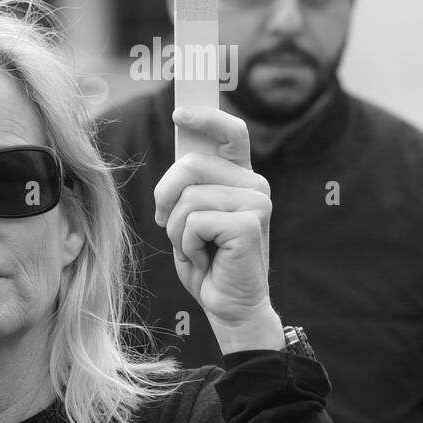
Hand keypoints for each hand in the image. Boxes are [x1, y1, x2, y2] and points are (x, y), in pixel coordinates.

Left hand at [153, 105, 283, 352]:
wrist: (231, 308)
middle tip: (171, 225)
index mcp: (242, 178)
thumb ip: (190, 185)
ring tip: (195, 248)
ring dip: (176, 230)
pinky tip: (206, 259)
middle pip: (190, 165)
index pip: (231, 132)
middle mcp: (255, 184)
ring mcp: (256, 203)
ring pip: (187, 198)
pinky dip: (187, 245)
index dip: (206, 118)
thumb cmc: (208, 262)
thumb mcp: (192, 216)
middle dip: (166, 198)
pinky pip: (193, 221)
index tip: (179, 115)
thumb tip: (179, 151)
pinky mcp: (249, 224)